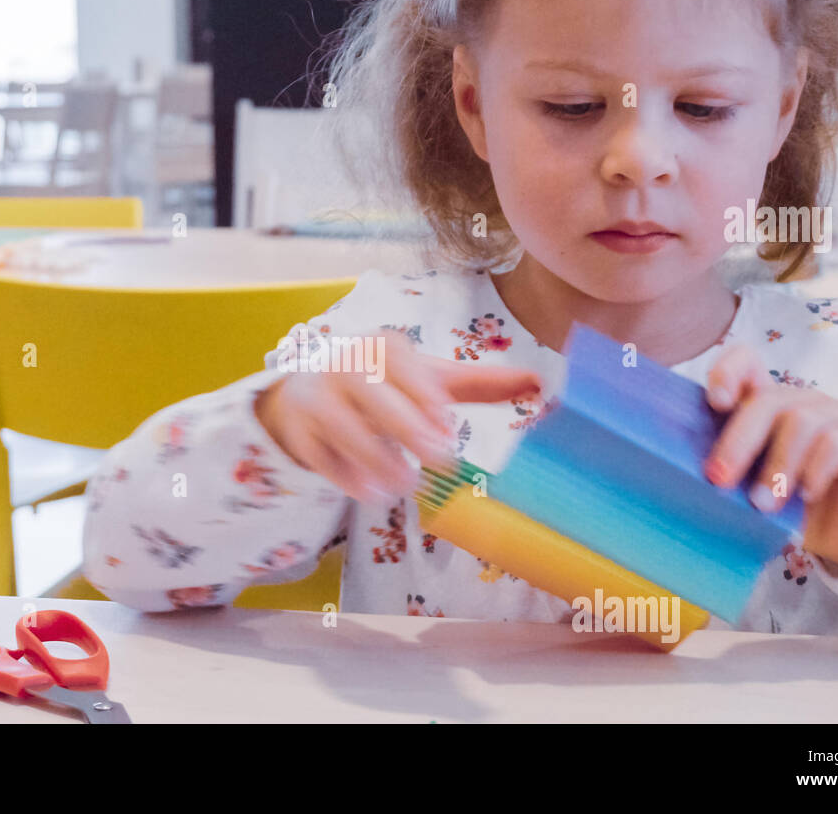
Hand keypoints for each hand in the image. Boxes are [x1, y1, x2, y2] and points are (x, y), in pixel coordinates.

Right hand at [255, 329, 541, 504]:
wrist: (311, 395)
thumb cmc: (385, 387)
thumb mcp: (429, 382)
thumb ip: (478, 385)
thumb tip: (541, 383)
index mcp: (383, 346)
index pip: (400, 361)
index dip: (422, 392)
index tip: (447, 424)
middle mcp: (345, 362)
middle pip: (369, 389)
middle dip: (403, 424)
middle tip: (438, 459)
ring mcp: (315, 393)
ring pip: (340, 421)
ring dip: (372, 455)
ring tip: (403, 485)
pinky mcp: (297, 425)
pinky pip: (316, 449)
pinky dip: (342, 472)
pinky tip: (368, 492)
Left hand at [703, 344, 837, 584]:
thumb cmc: (792, 507)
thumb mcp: (753, 483)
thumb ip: (730, 467)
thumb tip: (692, 474)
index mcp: (771, 405)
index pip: (746, 362)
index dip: (727, 372)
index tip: (715, 403)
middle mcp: (805, 402)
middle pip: (768, 401)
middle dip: (738, 441)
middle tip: (719, 480)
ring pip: (801, 422)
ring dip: (777, 466)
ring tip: (763, 505)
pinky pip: (836, 443)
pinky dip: (813, 472)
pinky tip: (805, 496)